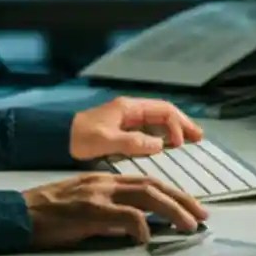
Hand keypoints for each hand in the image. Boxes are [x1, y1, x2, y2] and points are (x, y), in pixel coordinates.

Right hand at [22, 172, 208, 247]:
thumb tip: (133, 228)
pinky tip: (146, 238)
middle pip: (153, 185)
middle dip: (182, 200)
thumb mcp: (84, 207)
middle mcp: (105, 182)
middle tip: (202, 215)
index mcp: (105, 180)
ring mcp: (98, 194)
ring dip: (172, 210)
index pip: (147, 181)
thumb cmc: (46, 214)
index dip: (172, 193)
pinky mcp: (89, 210)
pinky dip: (141, 226)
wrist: (18, 213)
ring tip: (189, 225)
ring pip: (146, 196)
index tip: (190, 206)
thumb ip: (109, 214)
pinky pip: (125, 216)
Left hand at [69, 96, 204, 160]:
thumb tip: (160, 145)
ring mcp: (126, 120)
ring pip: (157, 122)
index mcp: (128, 108)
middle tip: (199, 137)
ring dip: (174, 130)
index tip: (181, 143)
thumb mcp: (106, 140)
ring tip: (189, 141)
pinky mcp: (121, 130)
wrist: (57, 138)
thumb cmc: (79, 137)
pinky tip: (167, 147)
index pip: (162, 110)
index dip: (177, 124)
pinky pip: (148, 130)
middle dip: (182, 123)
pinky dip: (161, 136)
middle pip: (164, 113)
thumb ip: (133, 142)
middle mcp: (130, 111)